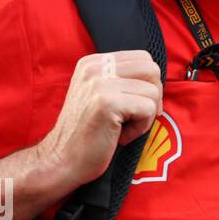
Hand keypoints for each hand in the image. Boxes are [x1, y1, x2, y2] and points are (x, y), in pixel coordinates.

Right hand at [35, 51, 162, 190]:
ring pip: (153, 92)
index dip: (149, 84)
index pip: (143, 58)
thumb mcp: (101, 95)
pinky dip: (140, 128)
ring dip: (145, 116)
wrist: (60, 161)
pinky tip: (119, 136)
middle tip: (135, 118)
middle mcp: (95, 67)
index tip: (136, 106)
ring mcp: (99, 83)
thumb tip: (158, 80)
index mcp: (94, 63)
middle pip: (151, 69)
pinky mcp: (106, 102)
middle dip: (153, 97)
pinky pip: (148, 109)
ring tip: (121, 128)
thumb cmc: (88, 133)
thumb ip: (123, 80)